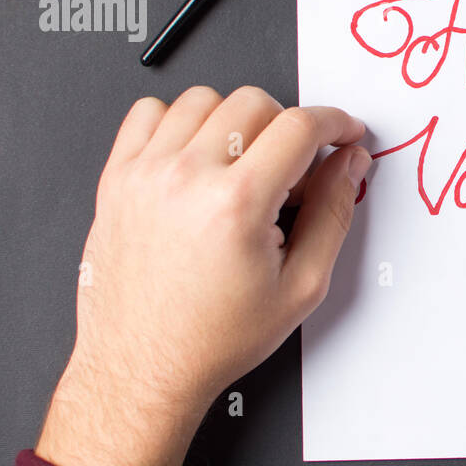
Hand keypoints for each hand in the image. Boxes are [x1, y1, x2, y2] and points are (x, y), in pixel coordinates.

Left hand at [36, 86, 369, 465]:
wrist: (143, 367)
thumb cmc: (214, 337)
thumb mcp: (301, 287)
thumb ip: (333, 214)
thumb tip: (348, 164)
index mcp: (238, 205)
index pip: (300, 126)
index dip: (335, 123)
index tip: (342, 132)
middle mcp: (187, 179)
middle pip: (254, 102)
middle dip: (287, 125)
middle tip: (292, 166)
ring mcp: (145, 174)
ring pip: (203, 99)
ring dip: (234, 120)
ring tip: (242, 164)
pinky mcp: (116, 179)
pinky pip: (148, 112)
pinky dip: (178, 122)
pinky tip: (196, 157)